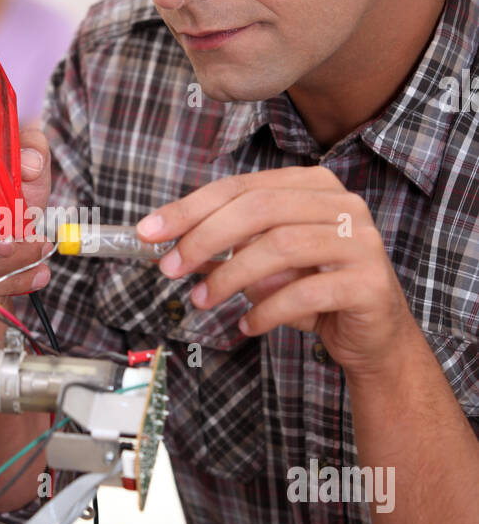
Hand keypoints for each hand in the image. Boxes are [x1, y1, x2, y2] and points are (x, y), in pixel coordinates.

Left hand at [136, 166, 416, 377]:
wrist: (374, 336)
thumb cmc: (313, 292)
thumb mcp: (263, 266)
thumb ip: (225, 250)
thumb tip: (166, 247)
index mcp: (313, 186)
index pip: (241, 187)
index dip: (191, 208)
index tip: (150, 231)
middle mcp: (341, 204)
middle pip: (259, 208)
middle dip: (205, 237)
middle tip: (170, 268)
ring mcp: (360, 240)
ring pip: (280, 246)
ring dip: (230, 276)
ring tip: (201, 300)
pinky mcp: (368, 282)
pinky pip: (306, 292)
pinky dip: (267, 310)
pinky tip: (247, 325)